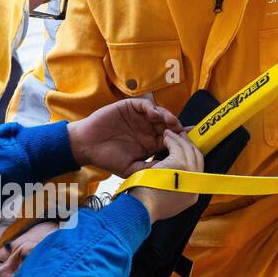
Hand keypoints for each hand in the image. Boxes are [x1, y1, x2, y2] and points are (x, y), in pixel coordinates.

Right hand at [68, 97, 182, 176]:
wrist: (87, 146)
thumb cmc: (108, 159)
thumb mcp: (131, 169)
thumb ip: (149, 168)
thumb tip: (170, 171)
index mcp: (150, 144)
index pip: (170, 141)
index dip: (180, 141)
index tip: (190, 143)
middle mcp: (147, 130)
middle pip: (168, 126)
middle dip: (177, 128)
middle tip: (184, 131)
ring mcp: (140, 118)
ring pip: (160, 114)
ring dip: (168, 117)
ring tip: (172, 123)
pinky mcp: (130, 107)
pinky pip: (146, 105)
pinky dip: (152, 108)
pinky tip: (154, 115)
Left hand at [127, 130, 203, 222]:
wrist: (140, 211)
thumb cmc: (145, 208)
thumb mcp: (164, 203)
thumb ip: (172, 192)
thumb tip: (171, 185)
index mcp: (192, 196)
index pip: (197, 172)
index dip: (192, 158)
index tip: (185, 149)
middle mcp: (194, 185)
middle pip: (197, 158)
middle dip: (188, 145)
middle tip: (180, 136)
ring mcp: (189, 174)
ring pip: (188, 150)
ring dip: (179, 140)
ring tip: (169, 134)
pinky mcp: (179, 165)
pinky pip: (178, 146)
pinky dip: (172, 140)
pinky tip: (165, 137)